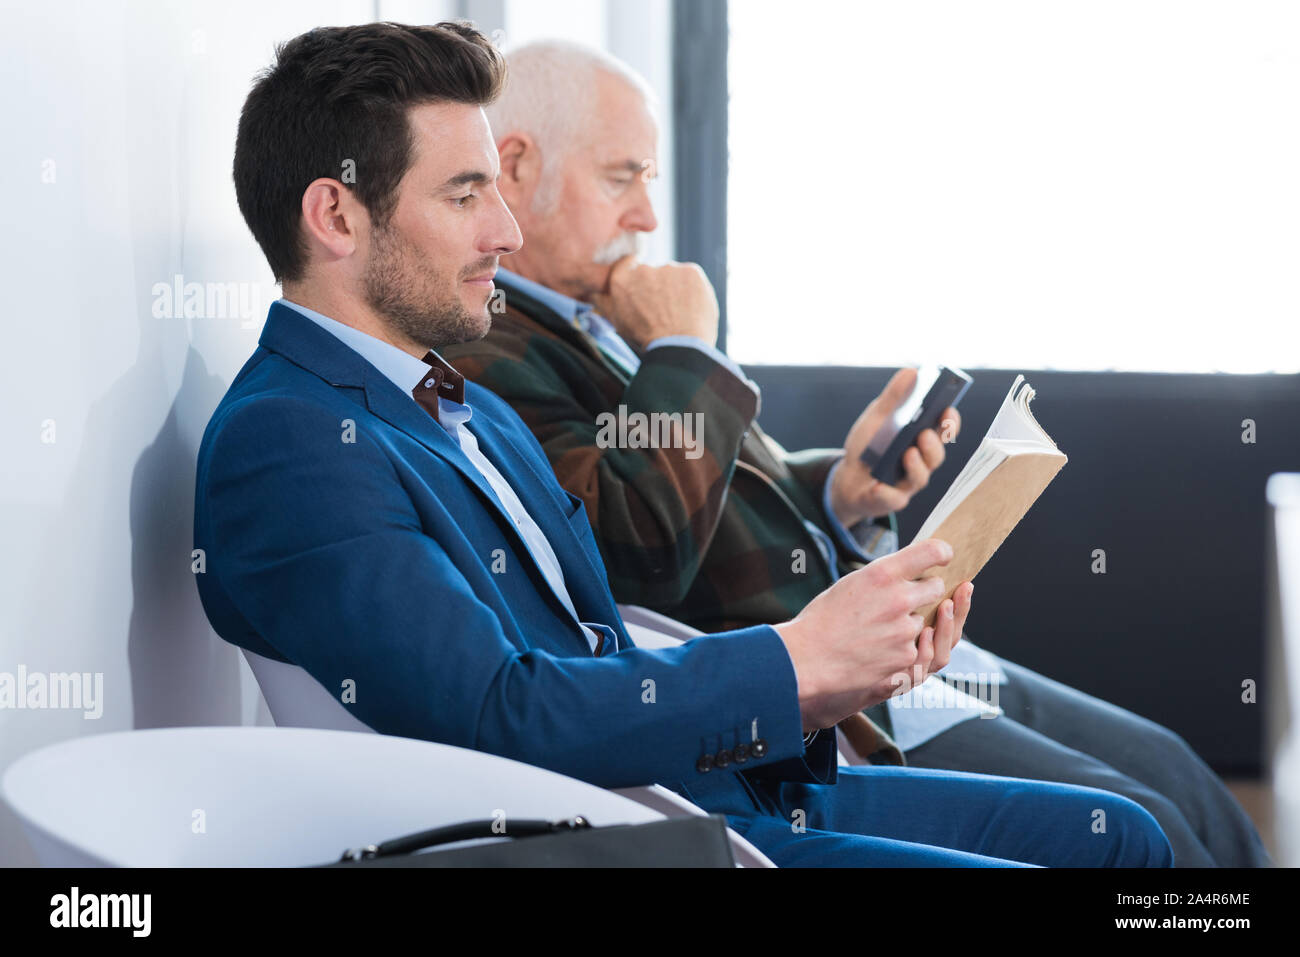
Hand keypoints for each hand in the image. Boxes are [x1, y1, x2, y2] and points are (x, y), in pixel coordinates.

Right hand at [588, 256, 718, 348]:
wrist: (678, 346)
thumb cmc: (646, 337)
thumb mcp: (617, 321)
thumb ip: (604, 300)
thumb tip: (594, 290)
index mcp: (621, 279)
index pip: (627, 264)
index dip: (637, 278)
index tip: (644, 289)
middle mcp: (643, 269)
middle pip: (652, 272)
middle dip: (657, 286)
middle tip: (663, 309)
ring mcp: (669, 268)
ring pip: (672, 274)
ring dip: (675, 288)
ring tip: (678, 312)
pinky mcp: (691, 271)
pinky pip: (690, 277)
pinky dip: (691, 289)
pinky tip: (690, 307)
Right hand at [774, 539, 973, 730]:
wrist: (807, 660)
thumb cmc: (824, 619)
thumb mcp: (852, 583)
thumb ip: (886, 576)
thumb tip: (915, 571)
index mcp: (882, 573)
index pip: (932, 551)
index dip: (942, 552)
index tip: (944, 556)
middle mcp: (898, 598)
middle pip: (936, 586)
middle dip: (926, 592)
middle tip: (905, 599)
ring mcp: (905, 630)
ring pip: (926, 620)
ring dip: (911, 624)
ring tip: (878, 630)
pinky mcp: (907, 657)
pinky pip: (918, 647)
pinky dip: (904, 648)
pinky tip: (878, 648)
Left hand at [829, 368, 961, 526]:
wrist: (847, 477)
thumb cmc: (870, 446)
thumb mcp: (878, 418)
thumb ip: (894, 397)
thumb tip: (911, 372)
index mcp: (921, 440)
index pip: (944, 431)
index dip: (949, 422)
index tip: (948, 409)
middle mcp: (921, 463)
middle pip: (936, 456)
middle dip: (934, 444)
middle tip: (925, 433)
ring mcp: (907, 483)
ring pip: (920, 478)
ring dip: (916, 466)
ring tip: (908, 452)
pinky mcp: (889, 500)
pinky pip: (893, 499)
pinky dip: (886, 493)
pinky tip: (877, 485)